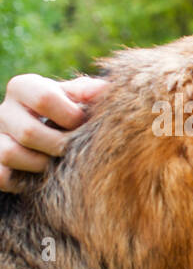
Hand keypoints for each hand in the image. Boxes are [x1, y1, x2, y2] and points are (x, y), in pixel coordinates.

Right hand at [0, 74, 107, 191]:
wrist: (49, 134)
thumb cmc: (68, 112)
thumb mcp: (77, 98)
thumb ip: (89, 92)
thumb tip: (105, 90)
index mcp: (25, 87)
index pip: (43, 98)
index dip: (70, 117)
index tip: (83, 125)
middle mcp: (5, 110)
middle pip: (28, 132)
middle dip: (59, 146)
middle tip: (73, 149)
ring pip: (11, 154)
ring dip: (41, 165)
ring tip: (57, 163)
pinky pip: (0, 175)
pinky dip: (22, 181)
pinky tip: (40, 178)